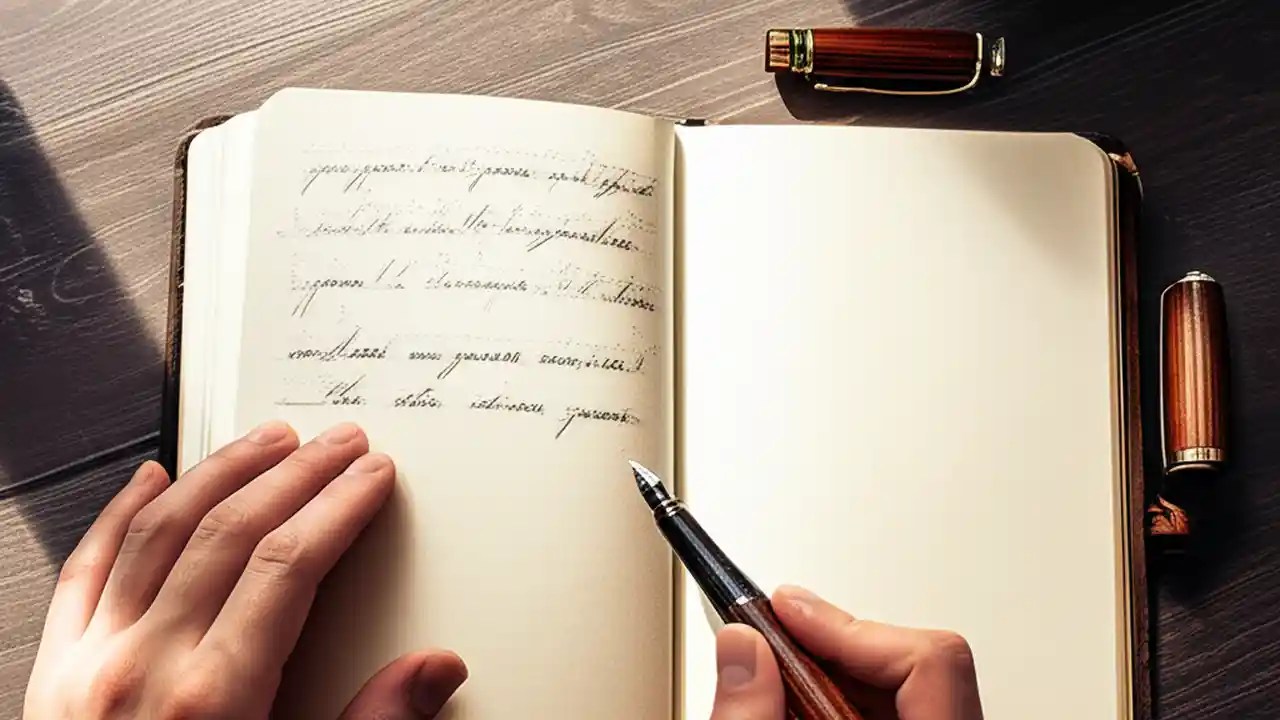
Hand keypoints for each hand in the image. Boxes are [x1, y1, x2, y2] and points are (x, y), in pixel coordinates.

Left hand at [23, 421, 465, 718]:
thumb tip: (435, 670)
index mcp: (214, 697)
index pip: (291, 562)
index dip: (340, 505)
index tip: (372, 475)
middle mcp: (145, 664)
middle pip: (232, 530)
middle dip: (296, 473)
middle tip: (339, 442)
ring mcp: (91, 662)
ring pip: (158, 530)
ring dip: (220, 472)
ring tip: (266, 439)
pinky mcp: (54, 672)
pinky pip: (86, 568)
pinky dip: (119, 514)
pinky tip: (147, 479)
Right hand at [708, 586, 981, 719]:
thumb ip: (754, 719)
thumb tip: (741, 647)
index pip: (926, 660)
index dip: (848, 626)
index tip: (787, 608)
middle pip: (913, 659)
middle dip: (832, 644)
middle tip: (769, 641)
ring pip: (906, 679)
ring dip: (836, 669)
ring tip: (779, 682)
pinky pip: (904, 702)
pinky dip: (847, 694)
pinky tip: (805, 707)